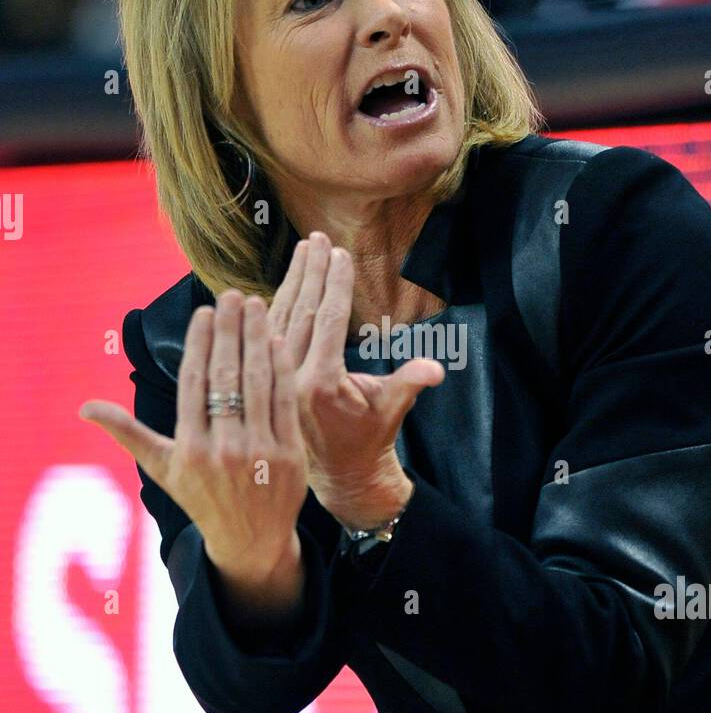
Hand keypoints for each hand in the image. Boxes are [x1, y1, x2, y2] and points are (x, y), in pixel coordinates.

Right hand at [79, 293, 307, 600]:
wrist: (250, 541)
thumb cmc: (201, 497)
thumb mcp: (162, 468)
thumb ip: (127, 432)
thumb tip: (85, 408)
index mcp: (190, 449)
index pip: (194, 383)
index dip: (200, 343)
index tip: (205, 311)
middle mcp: (223, 449)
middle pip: (227, 377)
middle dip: (230, 331)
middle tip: (233, 296)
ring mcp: (259, 452)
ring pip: (258, 383)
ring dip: (258, 339)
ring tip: (256, 306)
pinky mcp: (290, 454)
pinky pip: (285, 401)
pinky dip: (282, 368)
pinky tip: (279, 338)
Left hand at [267, 230, 444, 527]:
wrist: (340, 474)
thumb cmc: (370, 439)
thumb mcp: (392, 410)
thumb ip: (409, 383)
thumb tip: (436, 368)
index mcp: (321, 383)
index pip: (328, 321)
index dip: (336, 285)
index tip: (341, 254)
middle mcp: (292, 378)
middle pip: (301, 313)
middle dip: (312, 273)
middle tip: (318, 239)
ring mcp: (278, 377)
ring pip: (282, 318)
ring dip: (293, 281)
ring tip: (304, 249)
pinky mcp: (272, 376)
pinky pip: (273, 332)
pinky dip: (278, 303)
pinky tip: (284, 279)